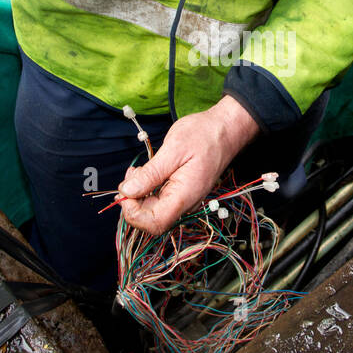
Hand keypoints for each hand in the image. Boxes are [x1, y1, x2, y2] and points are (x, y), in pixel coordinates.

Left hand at [117, 95, 260, 235]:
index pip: (154, 223)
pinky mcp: (181, 192)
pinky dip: (147, 188)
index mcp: (184, 196)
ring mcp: (184, 198)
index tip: (125, 192)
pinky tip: (147, 172)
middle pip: (151, 218)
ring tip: (138, 170)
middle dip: (133, 201)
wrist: (226, 129)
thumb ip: (150, 173)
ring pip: (153, 209)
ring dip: (139, 194)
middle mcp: (185, 202)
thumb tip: (127, 191)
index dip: (134, 214)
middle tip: (130, 175)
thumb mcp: (173, 149)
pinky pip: (160, 199)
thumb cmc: (205, 135)